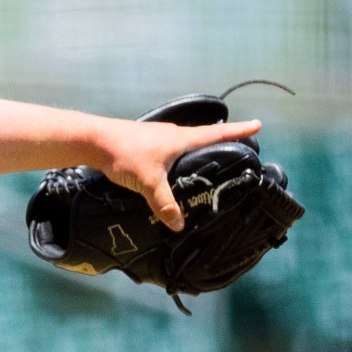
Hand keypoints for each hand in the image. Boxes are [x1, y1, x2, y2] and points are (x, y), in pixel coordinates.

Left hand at [93, 117, 262, 231]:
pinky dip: (175, 156)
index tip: (258, 125)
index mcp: (181, 138)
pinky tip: (169, 168)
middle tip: (234, 147)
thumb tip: (180, 226)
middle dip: (219, 141)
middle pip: (202, 136)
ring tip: (204, 161)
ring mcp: (157, 136)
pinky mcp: (143, 142)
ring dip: (195, 149)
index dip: (238, 131)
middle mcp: (172, 134)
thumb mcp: (149, 183)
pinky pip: (166, 149)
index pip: (217, 134)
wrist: (93, 140)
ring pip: (182, 143)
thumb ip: (165, 205)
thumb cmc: (125, 155)